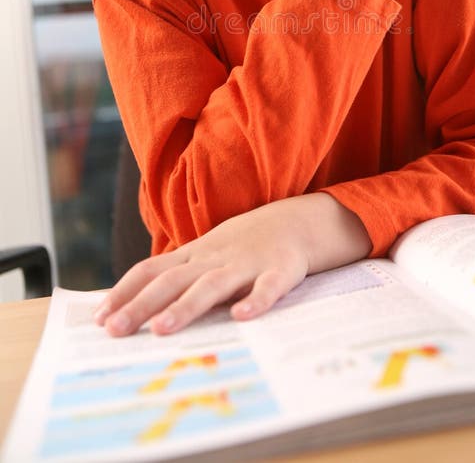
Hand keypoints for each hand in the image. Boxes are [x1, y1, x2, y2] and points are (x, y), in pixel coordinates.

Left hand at [95, 193, 370, 336]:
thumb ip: (173, 276)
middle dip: (141, 306)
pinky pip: (268, 287)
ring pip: (212, 285)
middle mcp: (214, 258)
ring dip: (186, 306)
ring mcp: (246, 263)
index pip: (150, 270)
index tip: (100, 318)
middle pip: (172, 282)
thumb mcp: (204, 255)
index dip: (124, 292)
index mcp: (194, 256)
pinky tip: (243, 317)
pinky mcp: (279, 270)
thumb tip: (129, 304)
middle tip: (115, 331)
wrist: (295, 221)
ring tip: (162, 329)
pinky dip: (256, 300)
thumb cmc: (241, 246)